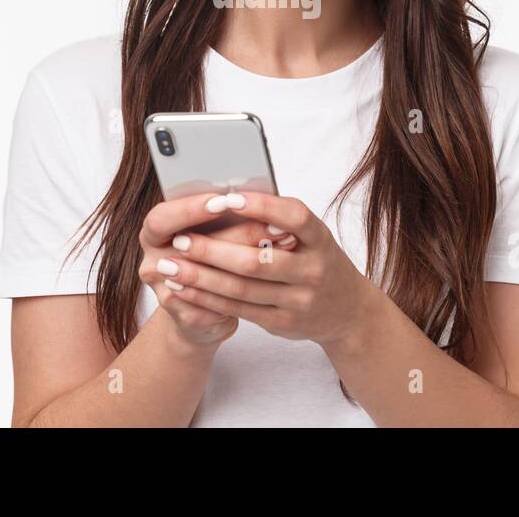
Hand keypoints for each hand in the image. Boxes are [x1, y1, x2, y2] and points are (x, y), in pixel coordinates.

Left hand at [157, 191, 376, 347]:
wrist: (348, 311)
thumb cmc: (318, 259)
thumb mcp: (312, 236)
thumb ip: (279, 219)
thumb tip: (228, 195)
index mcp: (321, 239)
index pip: (294, 218)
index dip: (261, 206)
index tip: (226, 197)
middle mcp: (314, 270)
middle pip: (257, 260)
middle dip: (213, 250)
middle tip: (181, 239)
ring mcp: (299, 300)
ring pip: (242, 288)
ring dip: (201, 277)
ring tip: (171, 266)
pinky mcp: (282, 323)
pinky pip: (239, 309)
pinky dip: (207, 298)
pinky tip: (184, 288)